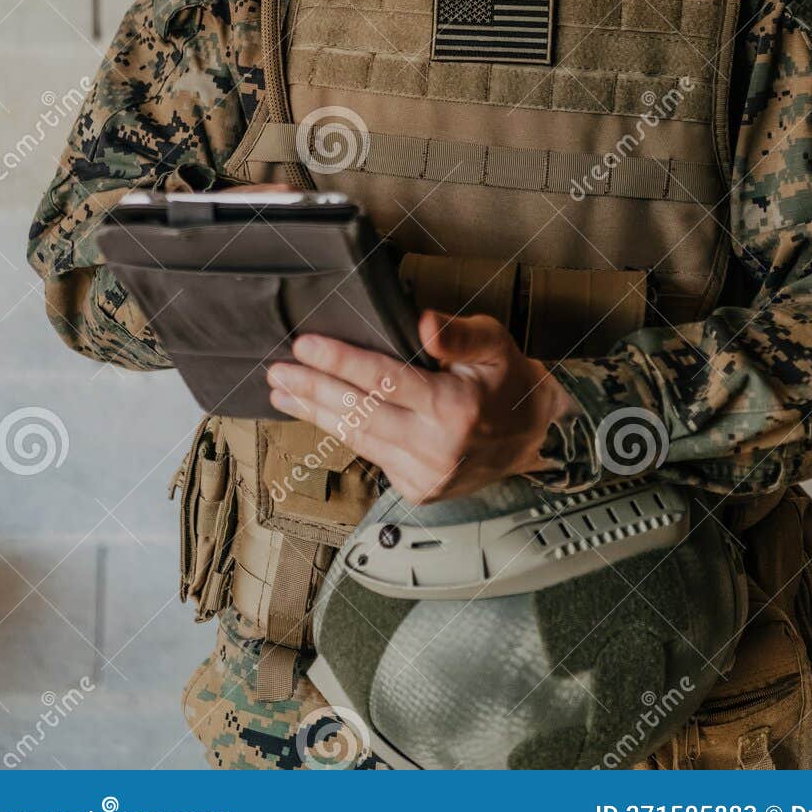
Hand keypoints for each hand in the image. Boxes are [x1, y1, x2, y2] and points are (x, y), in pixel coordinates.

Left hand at [266, 309, 579, 503]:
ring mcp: (426, 475)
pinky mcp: (418, 490)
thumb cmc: (509, 382)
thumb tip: (422, 321)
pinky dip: (343, 433)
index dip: (340, 361)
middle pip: (359, 414)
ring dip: (315, 413)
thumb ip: (459, 333)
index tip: (305, 344)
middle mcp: (437, 448)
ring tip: (283, 392)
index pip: (384, 380)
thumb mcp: (495, 344)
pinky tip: (320, 414)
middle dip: (313, 389)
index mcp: (455, 408)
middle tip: (277, 370)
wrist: (534, 437)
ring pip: (358, 439)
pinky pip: (372, 456)